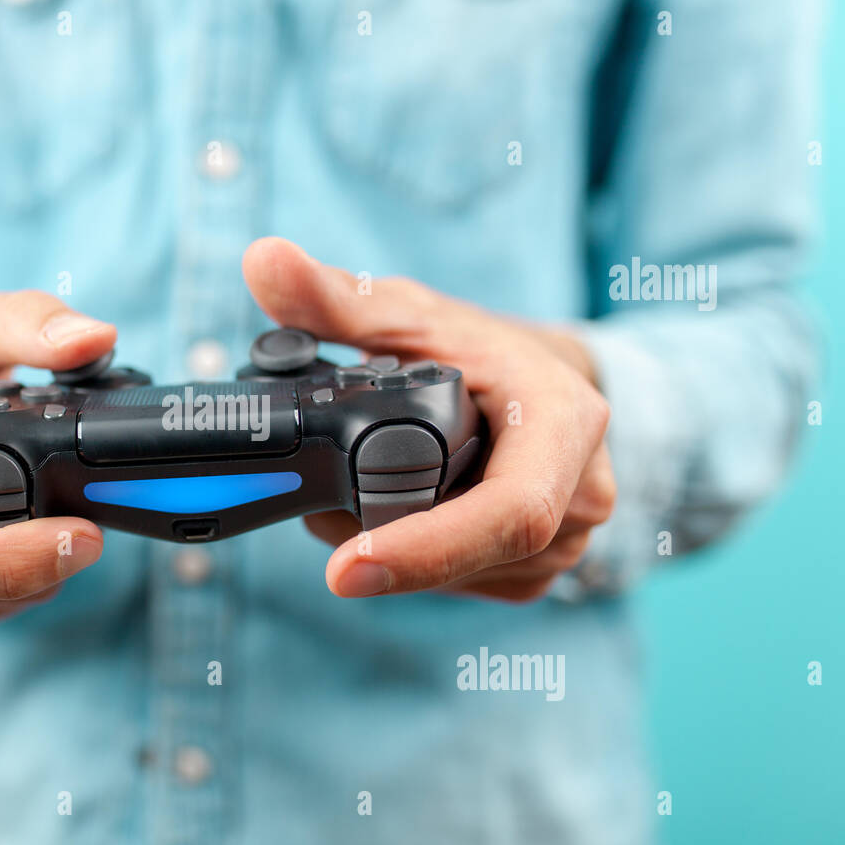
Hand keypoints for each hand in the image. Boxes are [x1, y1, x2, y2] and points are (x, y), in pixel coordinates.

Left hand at [242, 238, 615, 602]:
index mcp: (566, 425)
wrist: (547, 384)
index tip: (346, 570)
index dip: (428, 548)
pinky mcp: (536, 572)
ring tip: (349, 499)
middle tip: (316, 502)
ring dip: (390, 552)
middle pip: (470, 553)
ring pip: (458, 578)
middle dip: (381, 541)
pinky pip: (462, 584)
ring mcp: (566, 546)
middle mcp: (581, 497)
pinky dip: (411, 562)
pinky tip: (382, 523)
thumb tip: (263, 260)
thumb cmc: (483, 349)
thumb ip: (337, 298)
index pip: (510, 511)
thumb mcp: (417, 314)